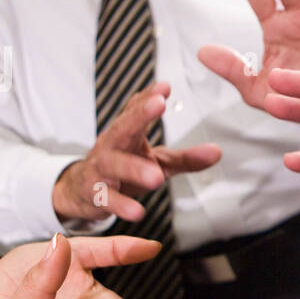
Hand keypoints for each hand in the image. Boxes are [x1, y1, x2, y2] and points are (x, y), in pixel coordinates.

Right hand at [52, 81, 220, 221]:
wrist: (82, 191)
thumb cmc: (124, 169)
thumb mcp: (158, 161)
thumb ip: (186, 157)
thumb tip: (217, 152)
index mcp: (128, 133)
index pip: (136, 110)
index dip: (149, 98)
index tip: (165, 86)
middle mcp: (112, 145)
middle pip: (123, 127)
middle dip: (139, 114)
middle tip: (157, 104)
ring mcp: (101, 169)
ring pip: (115, 164)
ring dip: (134, 169)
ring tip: (156, 176)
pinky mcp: (94, 194)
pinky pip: (107, 198)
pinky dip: (121, 205)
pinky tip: (137, 212)